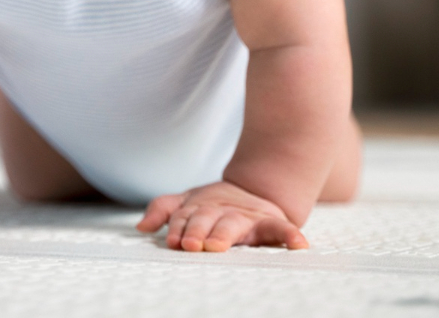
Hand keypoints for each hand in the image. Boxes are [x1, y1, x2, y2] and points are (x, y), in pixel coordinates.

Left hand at [136, 180, 307, 251]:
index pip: (186, 217)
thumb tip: (141, 226)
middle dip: (197, 231)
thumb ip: (164, 208)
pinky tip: (297, 245)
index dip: (180, 229)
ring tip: (218, 245)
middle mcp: (222, 211)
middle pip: (207, 220)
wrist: (256, 192)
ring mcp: (246, 217)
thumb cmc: (215, 206)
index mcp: (202, 208)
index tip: (175, 241)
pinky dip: (290, 235)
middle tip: (191, 245)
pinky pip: (281, 229)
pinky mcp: (270, 223)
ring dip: (225, 234)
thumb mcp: (187, 202)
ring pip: (234, 225)